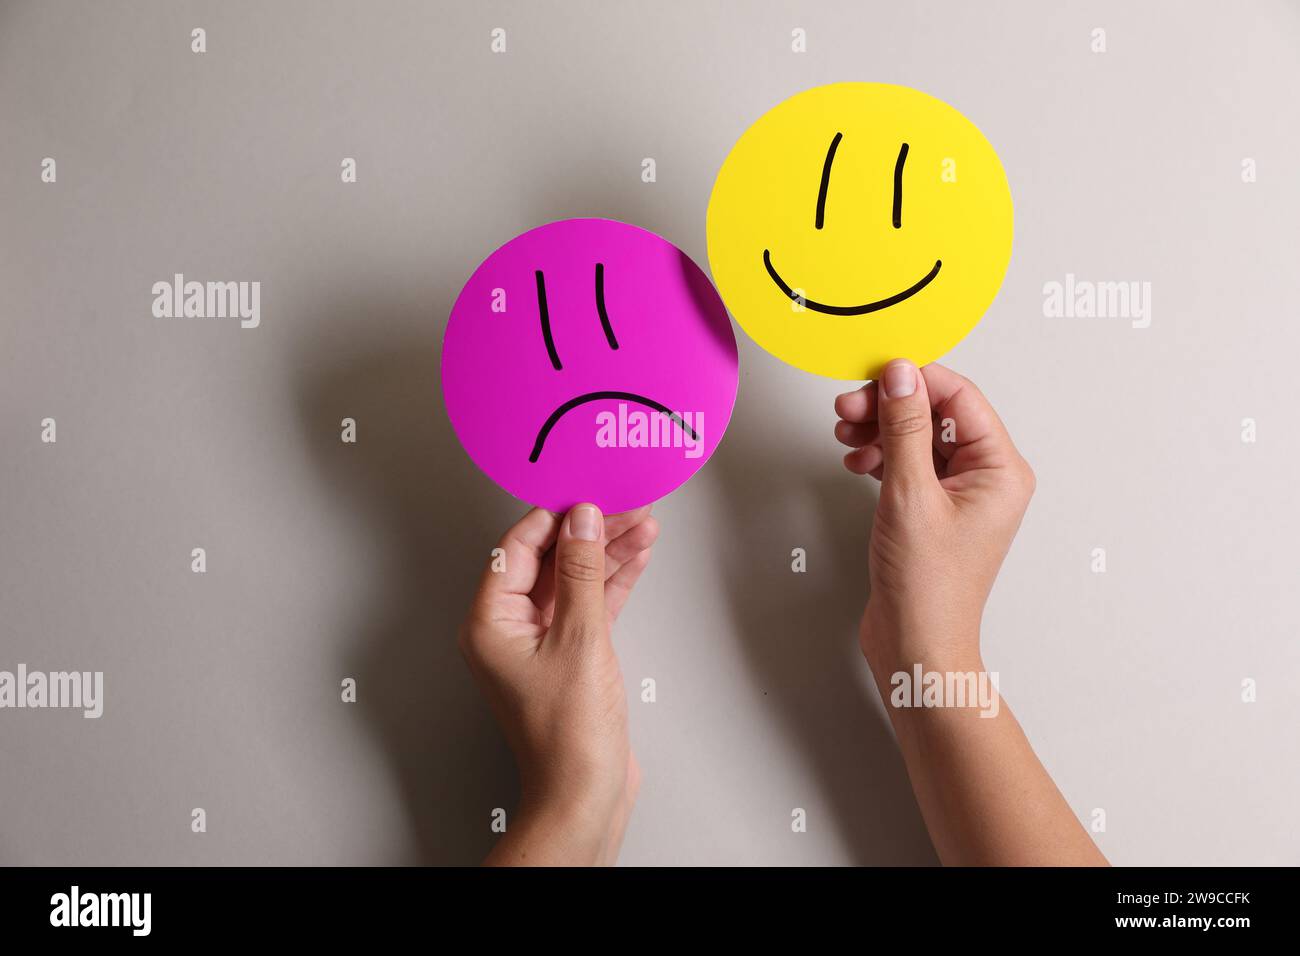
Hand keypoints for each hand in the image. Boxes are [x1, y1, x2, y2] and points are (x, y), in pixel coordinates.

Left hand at [460, 503, 658, 865]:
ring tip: (643, 524)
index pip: (517, 547)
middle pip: (549, 559)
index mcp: (490, 621)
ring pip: (574, 579)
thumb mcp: (579, 638)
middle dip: (590, 530)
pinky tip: (637, 557)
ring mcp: (540, 642)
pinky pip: (589, 603)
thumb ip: (582, 571)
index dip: (554, 516)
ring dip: (608, 552)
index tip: (587, 492)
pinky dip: (612, 581)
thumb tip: (583, 519)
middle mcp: (508, 628)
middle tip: (625, 505)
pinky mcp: (570, 655)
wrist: (586, 791)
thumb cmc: (568, 734)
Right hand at [834, 360, 1035, 670]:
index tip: (871, 375)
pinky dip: (880, 456)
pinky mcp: (932, 510)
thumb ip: (904, 427)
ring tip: (846, 436)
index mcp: (1000, 470)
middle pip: (937, 414)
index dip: (914, 380)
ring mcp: (959, 495)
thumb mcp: (909, 495)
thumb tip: (899, 374)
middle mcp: (987, 478)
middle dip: (889, 406)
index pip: (959, 398)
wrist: (915, 645)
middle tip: (847, 408)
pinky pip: (908, 463)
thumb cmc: (926, 588)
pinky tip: (856, 461)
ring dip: (880, 431)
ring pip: (918, 437)